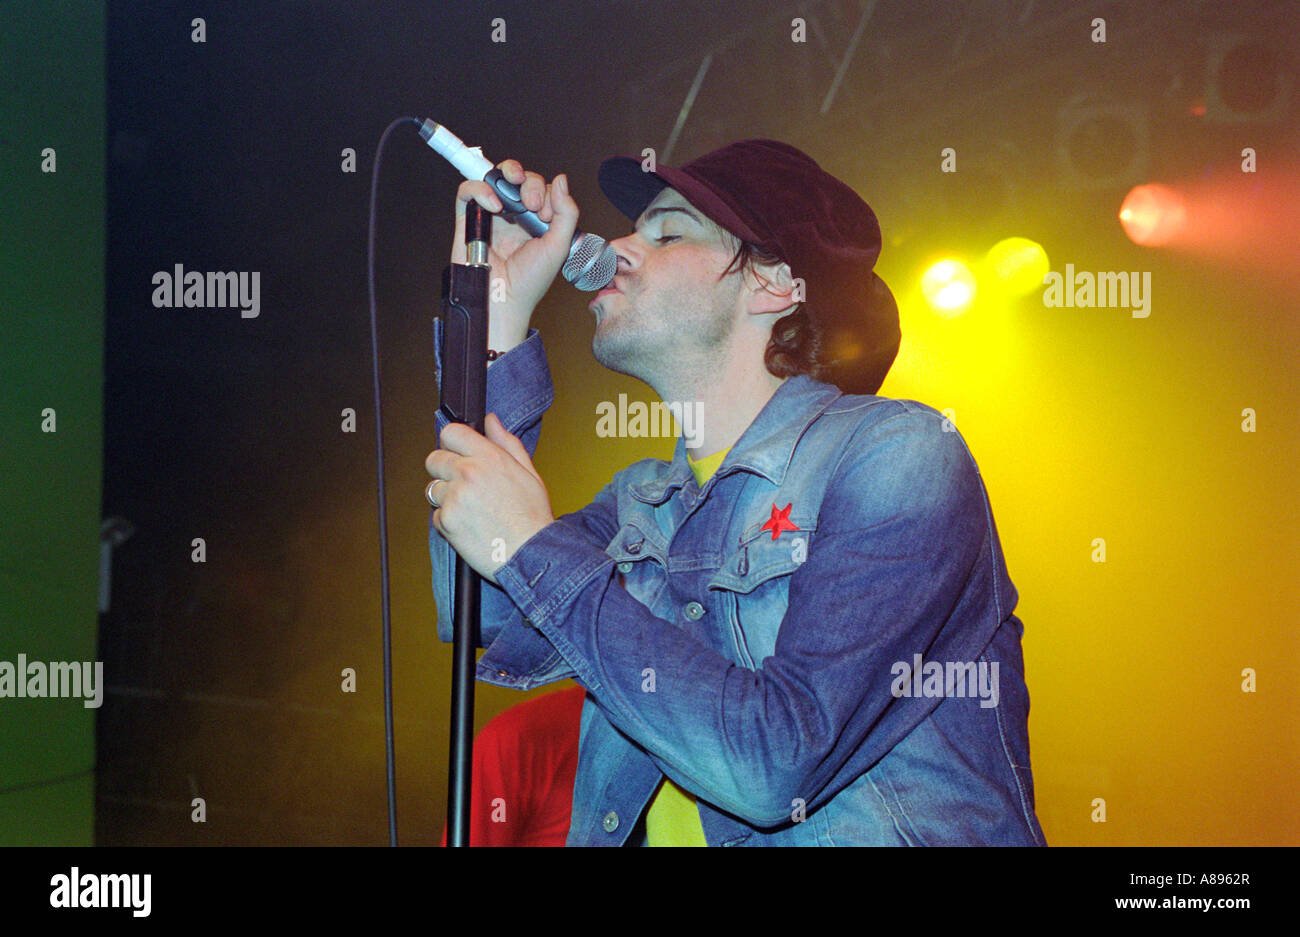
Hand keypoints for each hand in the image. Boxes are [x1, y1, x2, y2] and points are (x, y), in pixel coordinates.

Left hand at [425, 412, 554, 584]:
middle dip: (445, 469)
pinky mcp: (446, 521)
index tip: (457, 452)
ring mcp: (454, 497)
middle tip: (464, 484)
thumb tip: (491, 420)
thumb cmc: (533, 516)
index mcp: (489, 457)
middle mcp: (468, 473)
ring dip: (447, 497)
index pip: (450, 432)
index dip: (452, 442)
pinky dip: (448, 520)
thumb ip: (506, 442)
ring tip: (471, 509)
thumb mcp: (528, 471)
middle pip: (434, 459)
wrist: (530, 553)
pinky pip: (436, 514)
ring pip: (433, 488)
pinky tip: (469, 524)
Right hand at [452, 160, 580, 349]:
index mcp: (535, 222)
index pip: (541, 188)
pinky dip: (480, 189)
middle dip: (531, 183)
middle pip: (520, 178)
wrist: (503, 301)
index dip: (547, 193)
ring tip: (517, 199)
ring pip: (495, 176)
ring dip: (508, 174)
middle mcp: (513, 216)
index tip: (547, 216)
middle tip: (533, 206)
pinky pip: (468, 191)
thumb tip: (562, 179)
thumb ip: (566, 212)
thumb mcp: (558, 246)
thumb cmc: (529, 282)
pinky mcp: (468, 220)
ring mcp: (490, 216)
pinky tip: (495, 206)